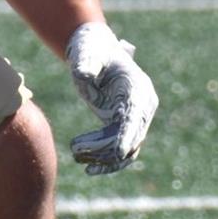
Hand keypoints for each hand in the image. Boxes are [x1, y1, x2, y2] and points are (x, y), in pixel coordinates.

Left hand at [65, 21, 158, 173]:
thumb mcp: (88, 54)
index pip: (137, 115)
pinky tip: (88, 168)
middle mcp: (142, 105)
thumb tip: (83, 76)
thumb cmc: (92, 50)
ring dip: (103, 158)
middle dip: (106, 148)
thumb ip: (87, 64)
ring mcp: (135, 117)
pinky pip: (120, 151)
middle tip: (75, 147)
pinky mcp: (123, 126)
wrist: (93, 50)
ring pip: (127, 150)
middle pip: (132, 137)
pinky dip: (106, 162)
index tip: (118, 152)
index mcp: (138, 87)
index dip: (129, 134)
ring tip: (75, 153)